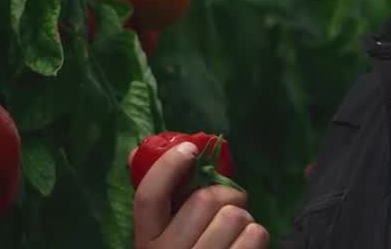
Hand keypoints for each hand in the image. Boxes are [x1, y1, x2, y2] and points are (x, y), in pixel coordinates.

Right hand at [130, 142, 269, 247]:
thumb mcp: (161, 239)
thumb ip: (155, 201)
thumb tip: (134, 152)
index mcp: (147, 243)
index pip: (150, 196)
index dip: (169, 166)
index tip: (190, 151)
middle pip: (205, 200)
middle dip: (226, 194)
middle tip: (231, 203)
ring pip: (234, 216)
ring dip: (244, 217)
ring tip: (237, 229)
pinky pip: (255, 236)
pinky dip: (256, 235)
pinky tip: (246, 245)